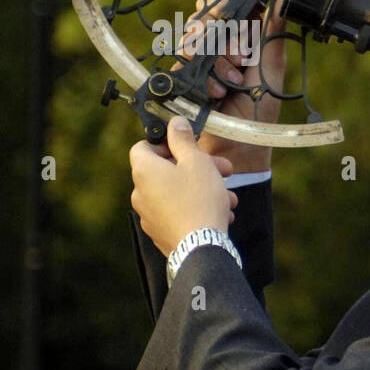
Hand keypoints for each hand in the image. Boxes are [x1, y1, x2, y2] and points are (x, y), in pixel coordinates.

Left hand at [130, 117, 239, 254]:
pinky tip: (220, 212)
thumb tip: (175, 123)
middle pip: (165, 170)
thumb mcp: (197, 161)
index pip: (143, 146)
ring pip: (176, 192)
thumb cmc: (199, 200)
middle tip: (224, 170)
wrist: (201, 247)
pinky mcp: (160, 232)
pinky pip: (178, 212)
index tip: (189, 147)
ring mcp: (149, 215)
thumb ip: (183, 139)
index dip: (167, 143)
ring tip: (229, 196)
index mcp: (144, 171)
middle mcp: (140, 192)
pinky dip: (196, 208)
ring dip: (202, 189)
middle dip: (197, 167)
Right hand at [173, 0, 289, 171]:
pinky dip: (202, 78)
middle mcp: (216, 46)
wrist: (240, 144)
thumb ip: (273, 32)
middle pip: (201, 19)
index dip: (225, 14)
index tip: (239, 33)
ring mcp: (198, 62)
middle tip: (239, 63)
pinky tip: (216, 94)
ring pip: (189, 40)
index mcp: (240, 38)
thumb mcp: (272, 67)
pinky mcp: (184, 78)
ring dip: (214, 62)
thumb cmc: (259, 109)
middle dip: (221, 41)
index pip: (221, 7)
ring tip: (230, 84)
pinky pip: (182, 64)